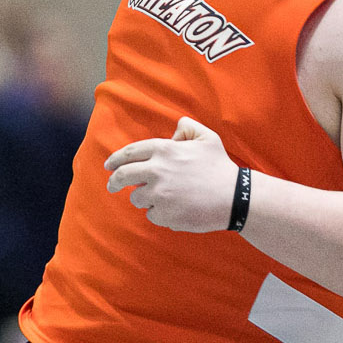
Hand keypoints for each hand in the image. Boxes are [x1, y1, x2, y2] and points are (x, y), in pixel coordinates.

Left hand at [105, 117, 237, 232]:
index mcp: (164, 149)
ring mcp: (158, 194)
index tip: (108, 166)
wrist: (234, 197)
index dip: (115, 159)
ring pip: (137, 199)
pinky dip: (160, 214)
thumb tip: (174, 132)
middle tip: (111, 186)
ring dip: (145, 199)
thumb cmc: (220, 167)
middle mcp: (156, 170)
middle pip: (122, 176)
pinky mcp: (164, 214)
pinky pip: (152, 215)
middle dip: (113, 182)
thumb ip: (188, 127)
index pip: (129, 153)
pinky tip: (176, 209)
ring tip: (164, 198)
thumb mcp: (207, 138)